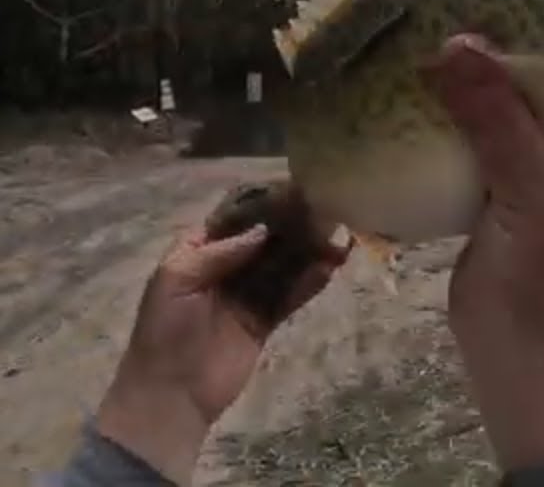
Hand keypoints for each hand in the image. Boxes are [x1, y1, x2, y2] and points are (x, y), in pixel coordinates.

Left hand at [96, 223, 347, 483]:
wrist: (171, 394)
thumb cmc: (165, 332)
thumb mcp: (177, 281)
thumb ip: (219, 253)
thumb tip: (263, 231)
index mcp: (199, 251)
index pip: (236, 217)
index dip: (265, 202)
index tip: (297, 190)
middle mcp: (226, 266)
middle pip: (266, 238)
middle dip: (295, 226)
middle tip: (327, 214)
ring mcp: (247, 294)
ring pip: (284, 265)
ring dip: (309, 252)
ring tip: (338, 241)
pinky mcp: (265, 320)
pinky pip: (291, 295)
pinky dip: (309, 282)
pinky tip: (329, 269)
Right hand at [427, 34, 543, 469]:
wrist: (508, 351)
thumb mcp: (533, 197)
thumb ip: (499, 124)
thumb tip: (455, 44)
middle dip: (523, 39)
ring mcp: (543, 162)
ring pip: (515, 102)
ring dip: (486, 70)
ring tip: (452, 8)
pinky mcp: (500, 179)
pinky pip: (482, 129)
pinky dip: (460, 105)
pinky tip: (431, 68)